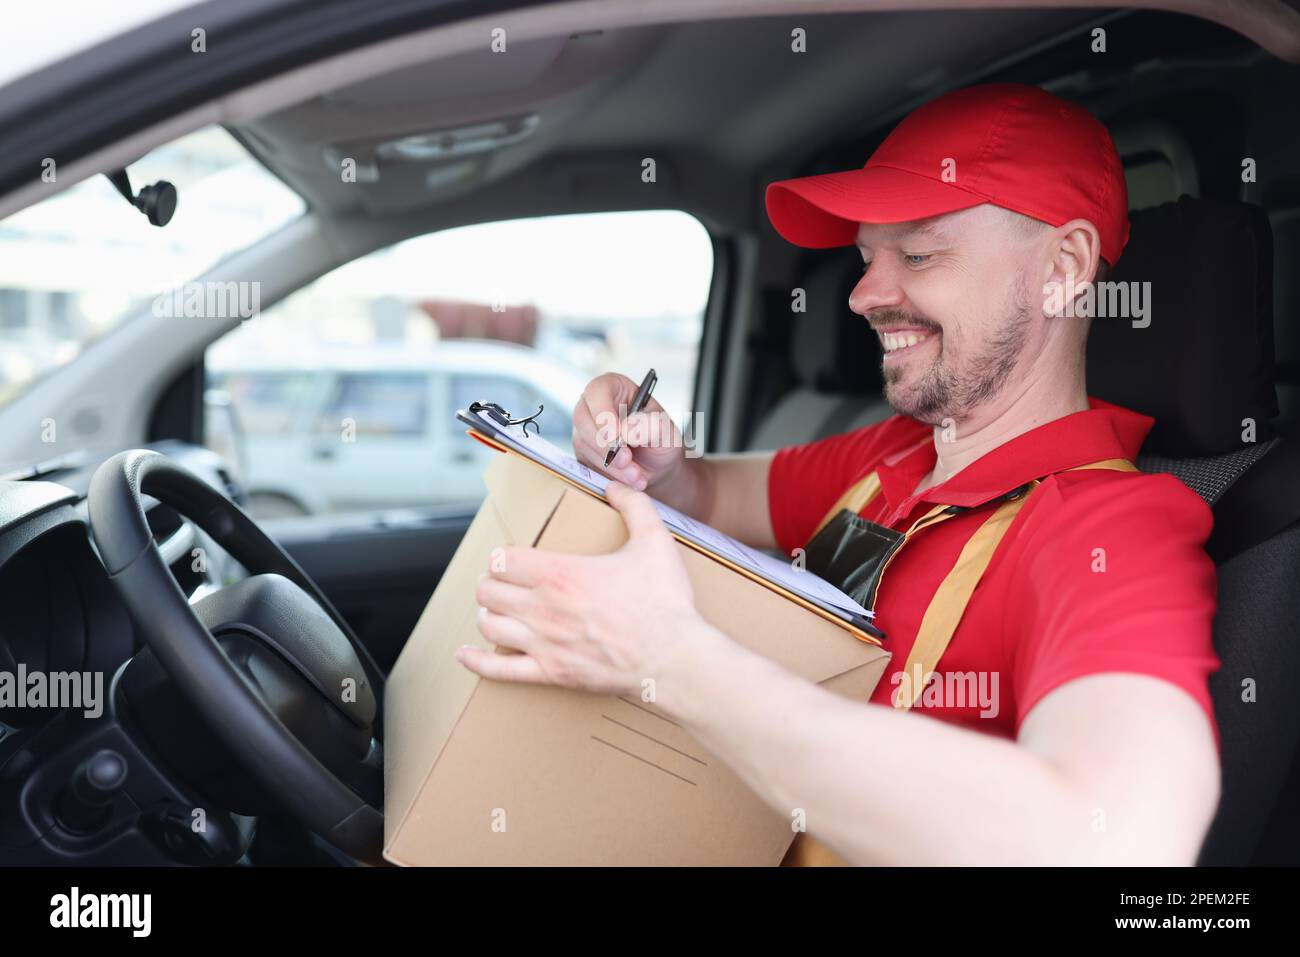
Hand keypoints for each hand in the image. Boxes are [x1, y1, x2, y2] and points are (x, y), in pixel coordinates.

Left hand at [458, 482, 708, 696]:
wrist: (674, 658)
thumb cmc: (665, 603)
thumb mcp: (656, 540)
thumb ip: (634, 506)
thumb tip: (616, 486)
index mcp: (561, 573)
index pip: (503, 559)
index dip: (502, 556)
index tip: (512, 558)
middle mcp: (543, 607)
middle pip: (489, 591)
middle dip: (491, 583)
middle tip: (503, 582)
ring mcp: (543, 643)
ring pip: (489, 625)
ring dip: (488, 614)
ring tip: (497, 609)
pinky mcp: (551, 673)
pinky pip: (499, 670)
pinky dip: (476, 662)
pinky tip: (465, 655)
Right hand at [571, 373, 685, 491]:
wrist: (657, 465)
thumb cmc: (659, 439)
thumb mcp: (665, 430)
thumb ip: (651, 426)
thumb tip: (627, 430)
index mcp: (614, 388)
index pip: (598, 390)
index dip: (603, 412)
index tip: (616, 435)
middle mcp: (594, 406)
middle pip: (583, 418)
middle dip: (605, 444)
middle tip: (627, 460)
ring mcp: (585, 430)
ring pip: (584, 444)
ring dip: (610, 464)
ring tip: (636, 474)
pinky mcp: (583, 453)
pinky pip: (586, 463)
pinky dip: (608, 475)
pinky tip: (629, 480)